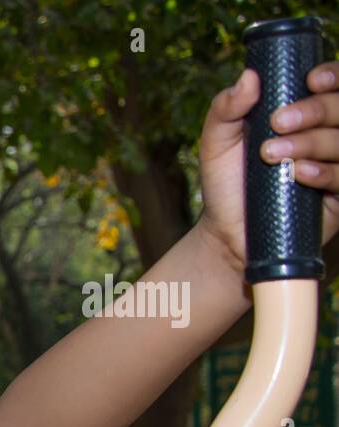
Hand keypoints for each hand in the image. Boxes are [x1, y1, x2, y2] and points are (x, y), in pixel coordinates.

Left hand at [194, 61, 338, 274]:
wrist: (227, 232)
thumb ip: (227, 108)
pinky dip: (325, 172)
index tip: (311, 80)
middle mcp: (326, 134)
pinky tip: (300, 174)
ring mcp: (336, 165)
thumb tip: (248, 76)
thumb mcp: (218, 142)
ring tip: (273, 153)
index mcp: (306, 114)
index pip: (333, 85)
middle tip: (278, 122)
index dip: (332, 76)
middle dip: (315, 109)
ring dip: (312, 142)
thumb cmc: (226, 182)